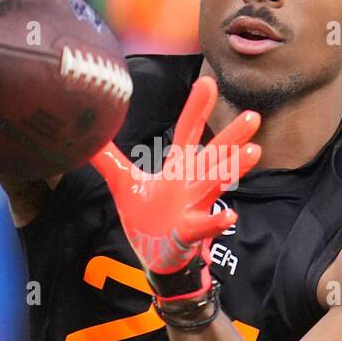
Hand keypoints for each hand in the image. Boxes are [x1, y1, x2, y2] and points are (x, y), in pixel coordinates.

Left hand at [91, 75, 260, 300]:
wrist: (158, 259)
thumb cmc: (148, 218)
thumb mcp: (124, 184)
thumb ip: (109, 158)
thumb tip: (88, 134)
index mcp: (178, 169)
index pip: (187, 133)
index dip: (196, 109)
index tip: (207, 82)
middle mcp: (191, 183)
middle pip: (213, 155)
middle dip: (232, 136)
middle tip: (253, 115)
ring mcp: (194, 207)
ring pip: (216, 184)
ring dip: (234, 169)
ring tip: (253, 152)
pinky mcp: (190, 232)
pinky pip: (206, 226)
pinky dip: (217, 221)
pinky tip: (230, 215)